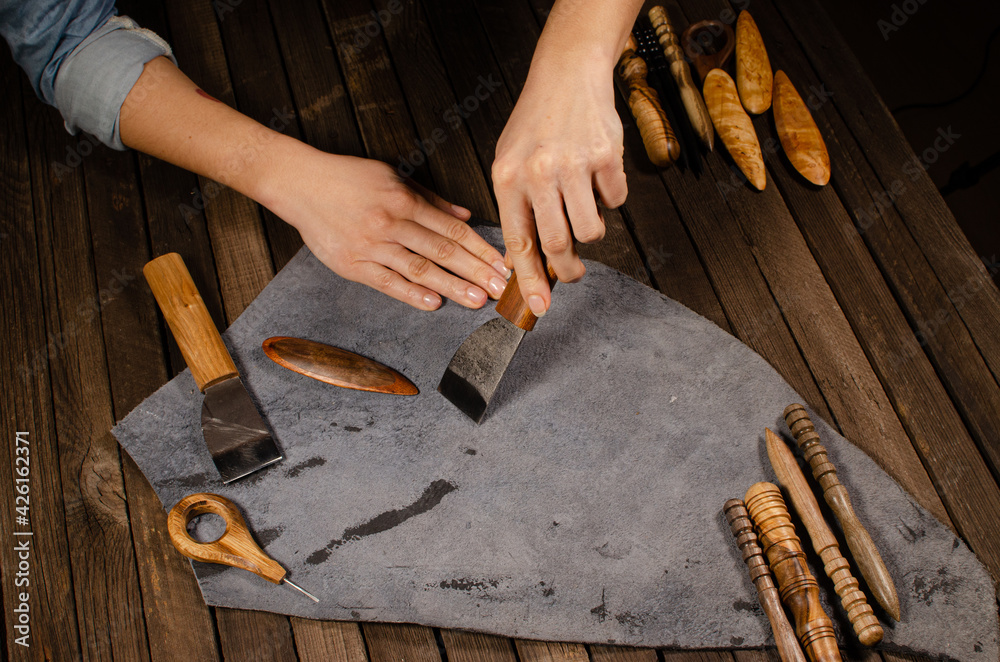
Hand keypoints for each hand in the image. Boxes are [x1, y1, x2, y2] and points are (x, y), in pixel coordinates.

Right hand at [263, 145, 508, 310]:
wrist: (299, 184)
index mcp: (404, 199)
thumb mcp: (392, 176)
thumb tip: (465, 216)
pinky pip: (388, 282)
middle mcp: (390, 222)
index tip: (502, 263)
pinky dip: (412, 293)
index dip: (480, 249)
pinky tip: (435, 302)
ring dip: (452, 286)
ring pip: (419, 269)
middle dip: (476, 271)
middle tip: (501, 289)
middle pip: (442, 251)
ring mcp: (371, 245)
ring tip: (476, 300)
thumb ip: (430, 199)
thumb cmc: (348, 178)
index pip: (452, 229)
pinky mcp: (352, 264)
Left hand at [492, 58, 627, 315]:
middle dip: (568, 269)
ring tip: (584, 209)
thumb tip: (523, 261)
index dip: (529, 281)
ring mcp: (573, 164)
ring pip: (591, 229)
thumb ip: (516, 210)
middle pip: (557, 244)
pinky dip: (610, 197)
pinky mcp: (605, 156)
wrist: (566, 75)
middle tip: (573, 272)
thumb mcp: (509, 163)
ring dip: (592, 231)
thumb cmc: (535, 125)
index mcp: (508, 179)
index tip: (539, 308)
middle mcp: (538, 173)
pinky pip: (615, 200)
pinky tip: (597, 174)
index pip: (519, 242)